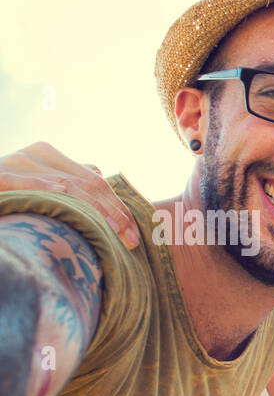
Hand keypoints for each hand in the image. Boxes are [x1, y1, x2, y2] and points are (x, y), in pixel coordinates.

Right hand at [0, 142, 138, 246]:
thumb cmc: (10, 195)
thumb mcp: (41, 185)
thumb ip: (67, 178)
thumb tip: (97, 171)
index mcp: (50, 155)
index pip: (95, 182)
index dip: (119, 208)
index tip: (136, 236)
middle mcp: (36, 155)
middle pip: (87, 184)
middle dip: (114, 214)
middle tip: (133, 240)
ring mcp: (16, 163)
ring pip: (66, 186)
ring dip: (95, 211)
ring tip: (115, 232)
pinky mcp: (0, 176)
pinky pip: (25, 182)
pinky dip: (44, 187)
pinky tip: (63, 193)